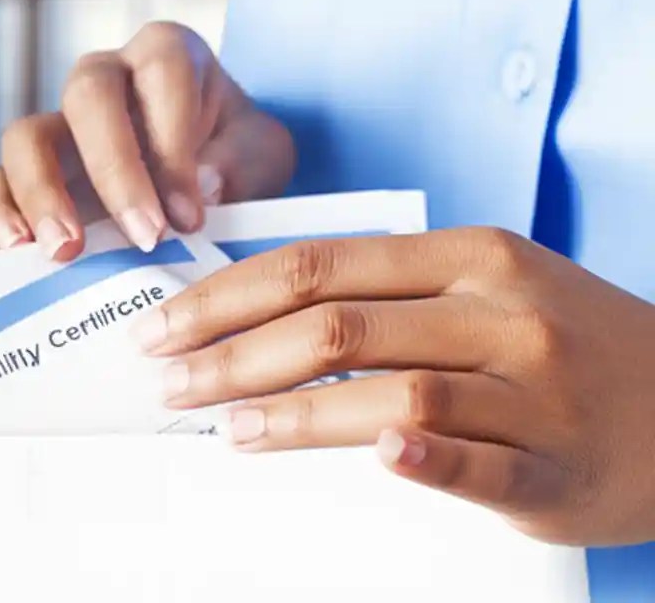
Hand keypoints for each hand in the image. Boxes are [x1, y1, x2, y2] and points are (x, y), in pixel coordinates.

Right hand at [0, 21, 293, 260]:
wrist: (204, 187)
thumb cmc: (235, 159)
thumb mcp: (265, 155)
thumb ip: (244, 162)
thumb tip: (199, 186)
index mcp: (166, 56)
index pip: (161, 72)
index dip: (173, 142)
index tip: (191, 217)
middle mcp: (105, 77)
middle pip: (87, 94)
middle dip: (114, 169)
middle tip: (144, 236)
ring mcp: (59, 125)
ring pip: (26, 135)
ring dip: (42, 193)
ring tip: (67, 251)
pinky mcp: (29, 174)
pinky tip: (20, 251)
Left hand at [132, 227, 654, 545]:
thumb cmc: (562, 344)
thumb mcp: (482, 286)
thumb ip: (383, 293)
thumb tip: (254, 316)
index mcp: (469, 257)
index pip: (317, 266)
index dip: (226, 296)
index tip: (163, 326)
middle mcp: (500, 312)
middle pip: (336, 326)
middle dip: (231, 354)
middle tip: (167, 383)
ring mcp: (533, 391)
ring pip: (394, 392)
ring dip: (293, 414)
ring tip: (224, 428)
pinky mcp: (557, 468)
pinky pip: (481, 464)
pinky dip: (425, 460)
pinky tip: (377, 456)